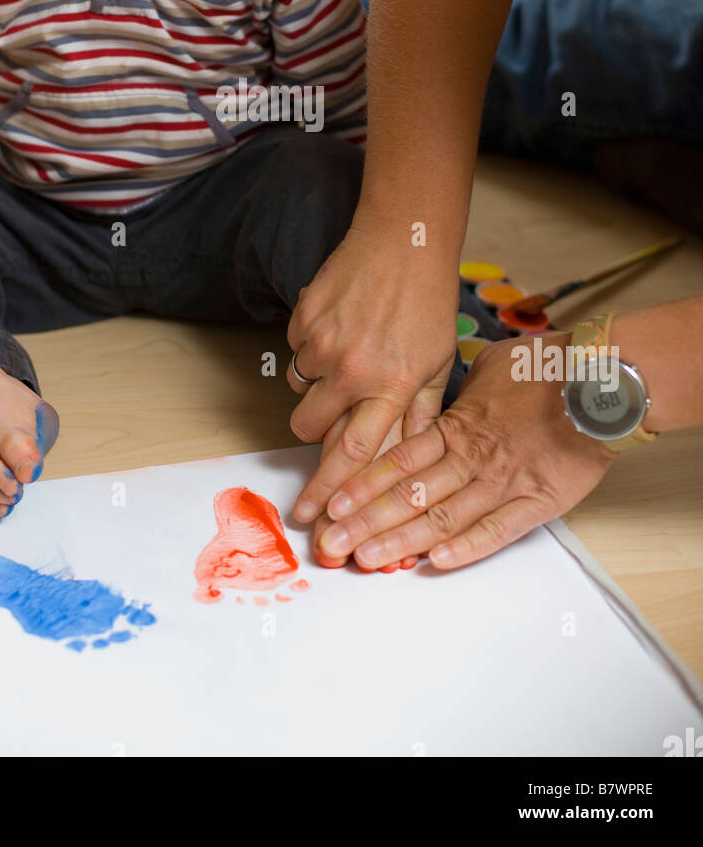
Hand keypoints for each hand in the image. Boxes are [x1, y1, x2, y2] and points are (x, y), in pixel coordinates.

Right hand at [286, 216, 459, 522]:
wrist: (402, 240)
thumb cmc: (427, 301)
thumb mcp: (437, 362)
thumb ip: (419, 413)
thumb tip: (405, 462)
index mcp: (392, 385)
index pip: (353, 453)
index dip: (329, 489)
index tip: (312, 517)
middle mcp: (353, 368)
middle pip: (309, 428)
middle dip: (313, 433)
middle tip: (329, 417)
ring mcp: (323, 342)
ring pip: (301, 388)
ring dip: (317, 384)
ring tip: (349, 355)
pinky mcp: (303, 317)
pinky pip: (296, 350)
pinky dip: (312, 348)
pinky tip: (342, 326)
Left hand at [313, 331, 615, 570]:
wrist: (601, 379)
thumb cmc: (546, 367)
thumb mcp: (488, 367)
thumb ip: (459, 392)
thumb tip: (439, 394)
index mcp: (457, 426)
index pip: (395, 459)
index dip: (359, 483)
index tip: (328, 503)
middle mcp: (472, 457)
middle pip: (407, 494)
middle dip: (363, 521)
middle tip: (328, 543)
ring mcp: (503, 483)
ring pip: (441, 516)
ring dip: (399, 540)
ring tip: (363, 559)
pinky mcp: (538, 502)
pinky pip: (496, 530)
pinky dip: (464, 548)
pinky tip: (432, 562)